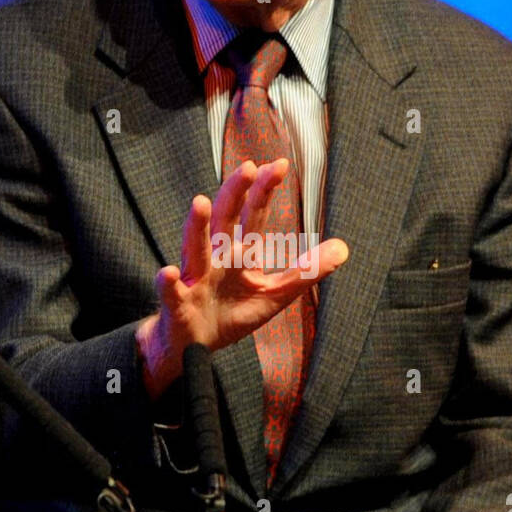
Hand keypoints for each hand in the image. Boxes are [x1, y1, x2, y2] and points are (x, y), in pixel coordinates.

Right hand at [135, 158, 348, 396]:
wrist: (193, 347)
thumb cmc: (230, 314)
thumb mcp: (273, 295)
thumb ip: (304, 272)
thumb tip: (343, 248)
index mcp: (238, 254)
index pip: (253, 216)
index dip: (264, 191)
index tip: (278, 164)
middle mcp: (215, 258)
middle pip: (224, 220)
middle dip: (234, 194)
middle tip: (248, 168)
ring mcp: (195, 278)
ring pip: (194, 248)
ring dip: (196, 227)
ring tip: (200, 203)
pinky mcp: (178, 304)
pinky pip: (172, 292)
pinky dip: (168, 283)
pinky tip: (168, 273)